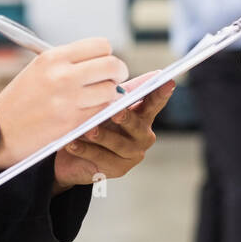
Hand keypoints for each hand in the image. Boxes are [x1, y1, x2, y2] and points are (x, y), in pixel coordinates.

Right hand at [0, 38, 128, 175]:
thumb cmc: (22, 98)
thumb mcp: (40, 69)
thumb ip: (70, 62)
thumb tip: (104, 60)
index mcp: (53, 57)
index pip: (100, 45)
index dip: (107, 54)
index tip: (104, 63)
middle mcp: (62, 75)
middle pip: (111, 65)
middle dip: (117, 72)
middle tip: (113, 78)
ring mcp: (69, 100)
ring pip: (111, 90)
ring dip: (110, 94)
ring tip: (98, 96)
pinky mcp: (72, 122)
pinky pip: (102, 110)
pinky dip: (101, 110)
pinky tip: (90, 110)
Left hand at [52, 70, 172, 191]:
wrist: (72, 156)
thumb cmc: (93, 122)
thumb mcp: (104, 104)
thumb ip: (116, 91)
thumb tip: (121, 72)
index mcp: (142, 116)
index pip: (154, 103)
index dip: (161, 93)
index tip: (168, 82)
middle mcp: (142, 135)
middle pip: (138, 126)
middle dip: (127, 118)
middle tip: (116, 112)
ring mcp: (132, 154)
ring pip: (119, 145)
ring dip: (103, 136)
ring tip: (88, 130)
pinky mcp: (117, 169)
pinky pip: (100, 158)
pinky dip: (84, 150)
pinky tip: (72, 143)